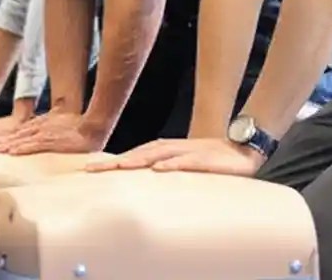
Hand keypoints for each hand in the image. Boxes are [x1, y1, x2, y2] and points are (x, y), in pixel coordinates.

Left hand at [0, 113, 107, 155]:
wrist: (92, 127)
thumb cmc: (78, 125)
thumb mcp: (59, 120)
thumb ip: (50, 122)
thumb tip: (45, 126)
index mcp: (39, 126)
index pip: (16, 134)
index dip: (2, 140)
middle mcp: (38, 129)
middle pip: (13, 137)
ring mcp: (43, 134)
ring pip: (19, 140)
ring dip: (5, 146)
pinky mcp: (51, 141)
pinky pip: (32, 145)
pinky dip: (21, 148)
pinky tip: (11, 152)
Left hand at [87, 138, 264, 176]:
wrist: (242, 149)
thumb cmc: (209, 160)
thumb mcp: (182, 166)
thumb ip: (163, 171)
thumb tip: (142, 182)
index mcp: (162, 152)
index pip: (132, 156)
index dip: (110, 162)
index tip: (88, 170)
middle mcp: (170, 149)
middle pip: (137, 154)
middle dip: (114, 162)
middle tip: (92, 169)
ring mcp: (187, 152)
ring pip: (156, 155)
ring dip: (136, 160)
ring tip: (118, 167)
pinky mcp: (204, 159)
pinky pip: (185, 161)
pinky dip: (171, 164)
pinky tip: (158, 169)